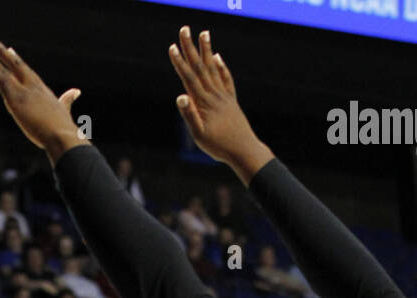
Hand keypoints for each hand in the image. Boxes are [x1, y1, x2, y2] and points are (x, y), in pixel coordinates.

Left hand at [0, 37, 83, 162]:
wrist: (61, 136)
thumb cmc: (64, 129)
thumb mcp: (65, 110)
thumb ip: (67, 100)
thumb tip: (76, 91)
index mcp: (43, 90)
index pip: (26, 73)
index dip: (16, 62)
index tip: (9, 50)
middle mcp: (33, 86)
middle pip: (15, 66)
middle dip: (2, 54)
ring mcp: (24, 91)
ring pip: (5, 70)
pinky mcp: (16, 99)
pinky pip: (1, 80)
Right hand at [168, 27, 272, 181]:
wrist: (244, 150)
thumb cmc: (219, 146)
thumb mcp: (199, 135)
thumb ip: (189, 115)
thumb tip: (180, 96)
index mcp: (204, 102)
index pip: (189, 78)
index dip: (180, 62)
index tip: (172, 46)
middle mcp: (214, 95)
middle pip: (200, 67)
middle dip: (191, 48)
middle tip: (185, 29)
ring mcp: (224, 96)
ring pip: (213, 68)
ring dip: (207, 50)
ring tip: (204, 33)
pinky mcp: (231, 101)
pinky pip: (225, 79)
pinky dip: (221, 67)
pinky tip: (217, 57)